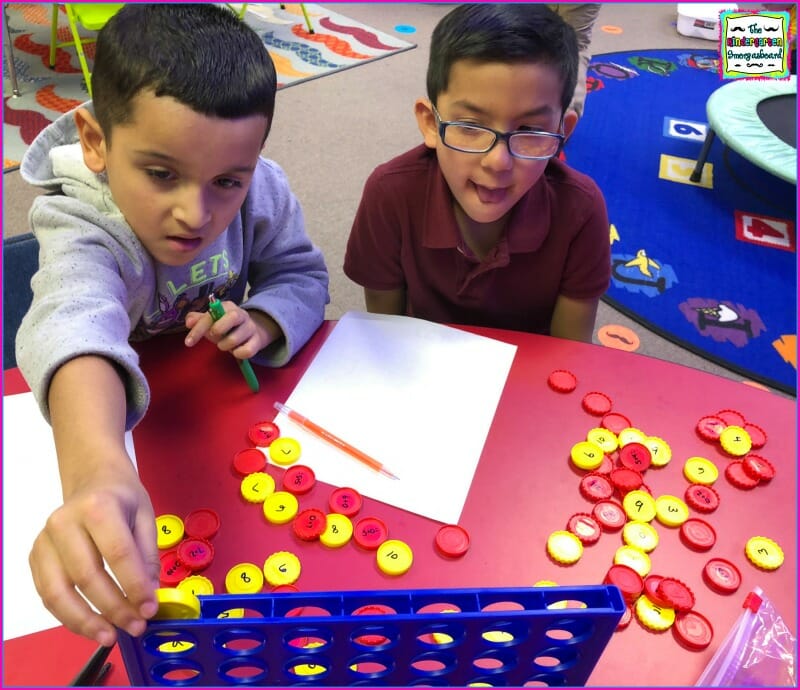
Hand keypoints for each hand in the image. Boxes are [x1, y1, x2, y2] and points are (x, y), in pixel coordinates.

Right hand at [29, 461, 159, 645]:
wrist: (92, 477)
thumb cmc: (122, 497)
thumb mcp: (146, 517)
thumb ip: (147, 556)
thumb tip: (147, 597)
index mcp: (98, 507)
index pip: (118, 554)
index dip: (134, 587)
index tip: (149, 610)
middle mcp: (65, 523)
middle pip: (88, 576)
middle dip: (114, 608)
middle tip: (135, 627)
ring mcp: (45, 540)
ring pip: (59, 592)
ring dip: (85, 621)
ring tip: (109, 636)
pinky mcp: (35, 556)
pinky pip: (48, 594)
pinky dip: (68, 615)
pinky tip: (90, 624)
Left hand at [184, 301, 281, 357]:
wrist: (252, 332)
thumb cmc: (226, 327)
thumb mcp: (211, 321)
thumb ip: (199, 320)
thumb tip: (189, 322)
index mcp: (228, 307)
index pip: (212, 314)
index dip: (199, 328)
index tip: (188, 342)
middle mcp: (241, 315)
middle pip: (232, 317)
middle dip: (218, 329)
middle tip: (213, 337)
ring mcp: (250, 328)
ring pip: (236, 338)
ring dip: (225, 345)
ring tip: (224, 345)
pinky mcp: (257, 341)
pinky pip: (247, 351)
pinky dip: (238, 354)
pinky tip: (236, 351)